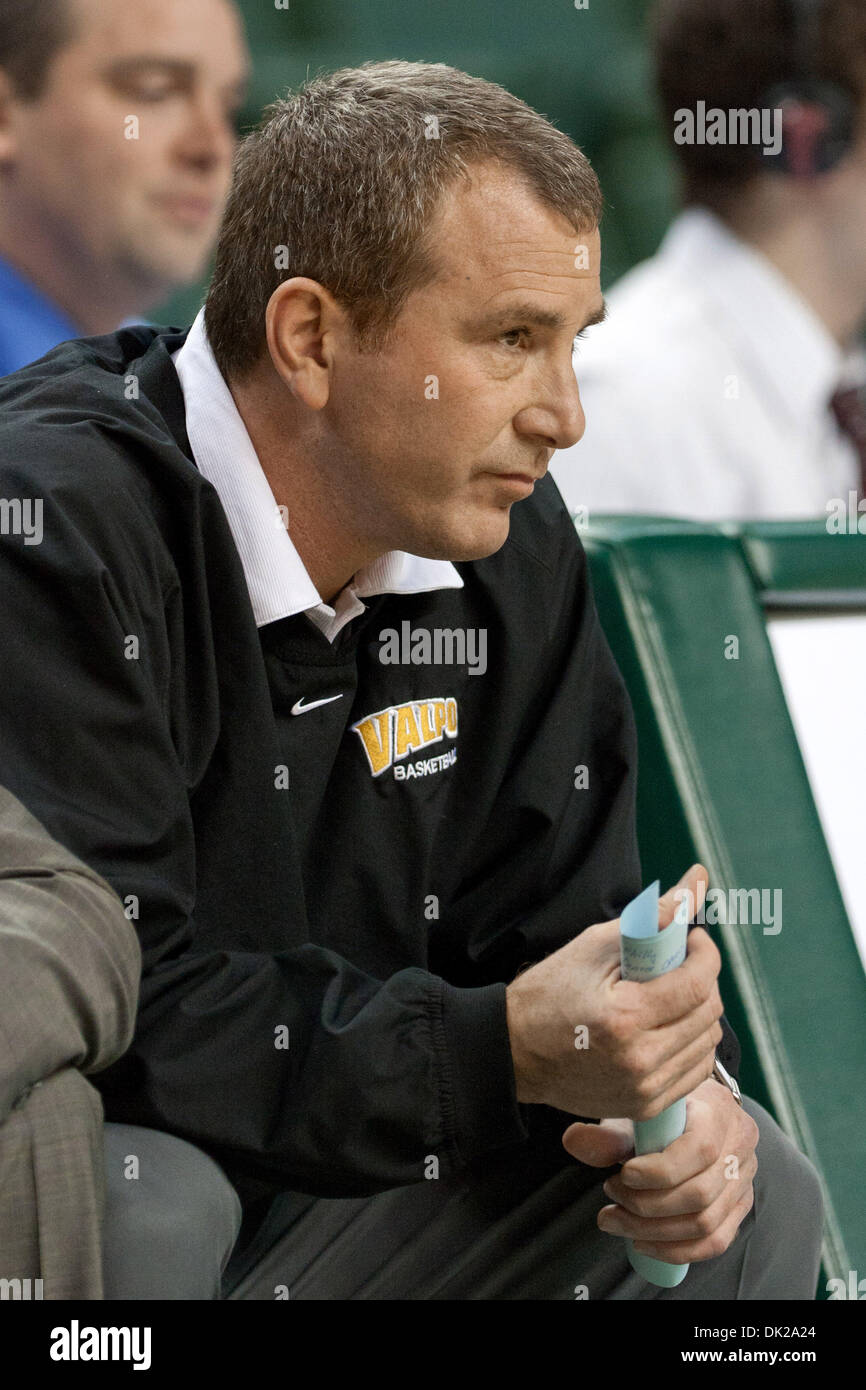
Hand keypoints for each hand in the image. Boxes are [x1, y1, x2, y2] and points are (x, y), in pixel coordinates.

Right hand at [505, 864, 722, 1118]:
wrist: (514, 1054)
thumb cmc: (548, 994)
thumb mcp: (592, 946)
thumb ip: (650, 917)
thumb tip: (695, 882)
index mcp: (626, 1017)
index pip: (698, 982)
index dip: (704, 952)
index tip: (689, 939)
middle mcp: (641, 1059)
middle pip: (709, 1011)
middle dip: (703, 978)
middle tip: (677, 963)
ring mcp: (645, 1088)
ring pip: (708, 1042)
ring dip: (699, 1012)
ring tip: (669, 997)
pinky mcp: (646, 1105)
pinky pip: (695, 1071)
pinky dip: (691, 1044)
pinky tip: (666, 1027)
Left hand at [562, 1077, 759, 1264]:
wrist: (695, 1113)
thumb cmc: (665, 1112)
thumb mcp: (637, 1111)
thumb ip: (608, 1131)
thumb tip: (574, 1141)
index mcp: (718, 1110)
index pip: (699, 1149)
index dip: (659, 1171)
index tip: (623, 1174)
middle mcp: (740, 1145)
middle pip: (699, 1194)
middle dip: (646, 1207)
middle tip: (610, 1197)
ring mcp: (744, 1179)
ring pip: (705, 1223)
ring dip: (654, 1232)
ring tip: (616, 1221)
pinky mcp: (740, 1205)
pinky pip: (716, 1241)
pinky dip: (677, 1251)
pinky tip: (643, 1243)